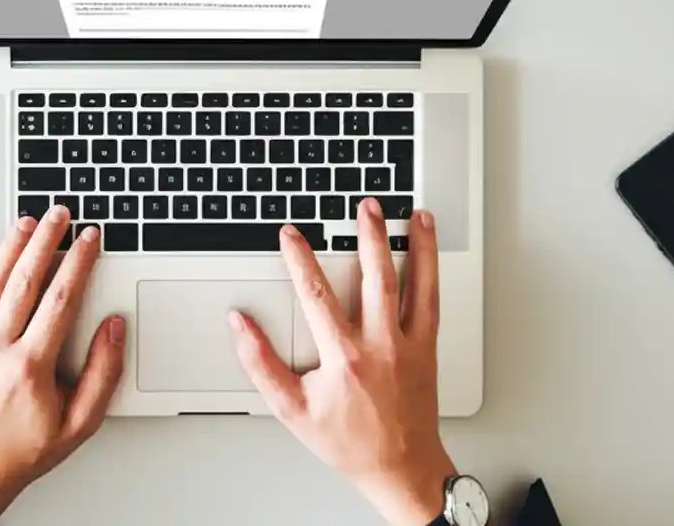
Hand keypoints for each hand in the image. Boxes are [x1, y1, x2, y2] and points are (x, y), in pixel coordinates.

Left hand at [0, 206, 124, 525]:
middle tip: (60, 216)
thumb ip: (104, 371)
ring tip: (29, 222)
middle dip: (47, 240)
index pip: (61, 297)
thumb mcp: (81, 421)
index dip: (79, 261)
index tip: (89, 240)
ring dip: (12, 247)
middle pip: (25, 279)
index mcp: (30, 366)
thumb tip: (114, 327)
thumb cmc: (26, 447)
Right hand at [230, 199, 455, 525]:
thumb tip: (241, 326)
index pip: (317, 294)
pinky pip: (432, 301)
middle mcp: (380, 345)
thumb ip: (261, 363)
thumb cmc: (347, 442)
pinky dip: (432, 271)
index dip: (300, 258)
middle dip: (368, 235)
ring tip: (414, 214)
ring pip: (414, 283)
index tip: (290, 233)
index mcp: (344, 357)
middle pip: (375, 276)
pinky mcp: (428, 348)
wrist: (399, 467)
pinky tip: (430, 250)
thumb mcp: (291, 409)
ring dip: (414, 244)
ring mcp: (409, 344)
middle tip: (364, 206)